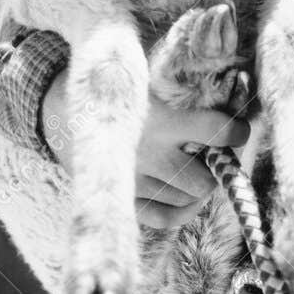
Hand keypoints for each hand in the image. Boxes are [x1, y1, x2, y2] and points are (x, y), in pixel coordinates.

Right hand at [42, 69, 250, 228]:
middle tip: (215, 155)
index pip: (217, 132)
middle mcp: (151, 154)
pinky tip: (186, 198)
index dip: (237, 132)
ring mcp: (136, 180)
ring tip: (198, 169)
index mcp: (160, 119)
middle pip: (206, 178)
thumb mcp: (143, 77)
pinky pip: (164, 218)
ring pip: (189, 198)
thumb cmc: (109, 87)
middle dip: (217, 168)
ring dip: (200, 187)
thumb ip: (180, 83)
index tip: (240, 129)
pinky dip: (182, 211)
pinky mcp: (122, 197)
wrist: (54, 107)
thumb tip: (230, 76)